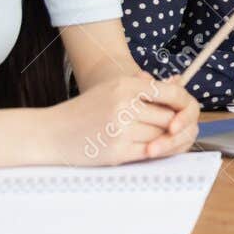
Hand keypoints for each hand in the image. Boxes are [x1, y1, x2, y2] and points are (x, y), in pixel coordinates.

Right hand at [47, 74, 198, 165]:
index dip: (184, 104)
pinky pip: (150, 152)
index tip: (183, 112)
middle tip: (176, 131)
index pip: (171, 93)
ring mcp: (120, 129)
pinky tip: (151, 150)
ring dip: (166, 141)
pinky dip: (155, 152)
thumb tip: (178, 81)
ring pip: (161, 136)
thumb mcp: (111, 89)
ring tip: (163, 140)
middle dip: (175, 126)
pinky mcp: (117, 151)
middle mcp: (124, 105)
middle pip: (169, 118)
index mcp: (125, 85)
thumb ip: (143, 86)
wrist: (49, 133)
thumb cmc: (83, 111)